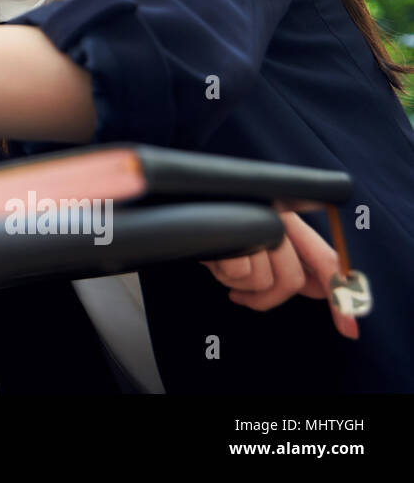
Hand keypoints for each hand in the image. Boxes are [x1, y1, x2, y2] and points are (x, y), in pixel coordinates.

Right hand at [200, 211, 358, 338]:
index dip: (339, 297)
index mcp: (291, 220)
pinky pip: (239, 272)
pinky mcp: (236, 228)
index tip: (349, 329)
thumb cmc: (218, 224)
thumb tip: (319, 290)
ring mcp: (257, 221)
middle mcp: (279, 217)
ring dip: (238, 283)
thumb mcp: (255, 243)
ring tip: (222, 266)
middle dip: (266, 299)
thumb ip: (290, 262)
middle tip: (243, 298)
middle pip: (291, 280)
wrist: (182, 202)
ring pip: (263, 280)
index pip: (327, 261)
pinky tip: (213, 259)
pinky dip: (222, 272)